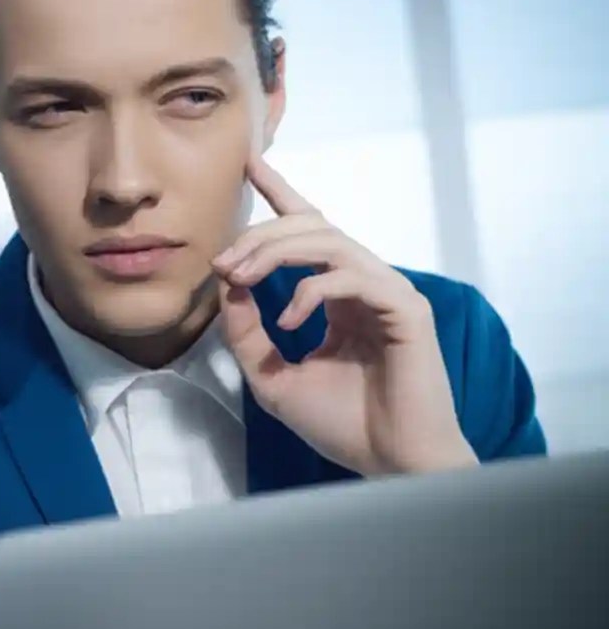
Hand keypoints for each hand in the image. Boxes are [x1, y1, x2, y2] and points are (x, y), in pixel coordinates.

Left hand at [212, 155, 477, 476]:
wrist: (390, 466)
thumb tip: (226, 284)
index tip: (249, 163)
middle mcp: (366, 285)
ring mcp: (389, 293)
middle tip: (222, 260)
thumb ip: (246, 331)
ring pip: (329, 241)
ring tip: (241, 277)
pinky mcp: (407, 310)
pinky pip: (353, 277)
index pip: (309, 230)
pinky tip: (288, 320)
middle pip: (311, 228)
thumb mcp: (273, 375)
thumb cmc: (343, 425)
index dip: (281, 192)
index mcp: (339, 295)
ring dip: (276, 252)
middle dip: (259, 235)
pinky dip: (312, 291)